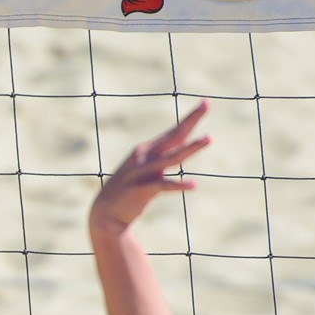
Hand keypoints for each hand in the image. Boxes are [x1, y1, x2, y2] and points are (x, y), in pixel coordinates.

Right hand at [89, 102, 210, 236]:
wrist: (105, 212)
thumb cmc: (129, 191)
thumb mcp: (146, 171)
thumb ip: (162, 160)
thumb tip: (181, 152)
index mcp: (147, 150)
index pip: (173, 132)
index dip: (190, 118)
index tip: (206, 103)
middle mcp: (145, 156)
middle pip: (174, 136)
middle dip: (191, 120)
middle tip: (207, 104)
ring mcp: (143, 172)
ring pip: (172, 157)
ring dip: (192, 148)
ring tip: (209, 138)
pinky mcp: (142, 189)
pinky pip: (164, 185)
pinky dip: (179, 185)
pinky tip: (194, 185)